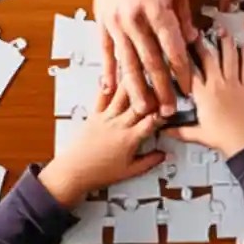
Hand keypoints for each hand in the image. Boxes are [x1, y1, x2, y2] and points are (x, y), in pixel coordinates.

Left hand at [39, 84, 164, 207]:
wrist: (73, 171)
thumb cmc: (98, 172)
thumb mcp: (129, 172)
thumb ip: (149, 161)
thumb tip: (163, 155)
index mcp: (130, 138)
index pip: (153, 120)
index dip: (164, 112)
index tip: (170, 108)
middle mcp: (119, 124)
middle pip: (141, 103)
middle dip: (153, 93)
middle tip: (160, 83)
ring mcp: (106, 117)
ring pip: (123, 94)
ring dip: (134, 82)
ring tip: (142, 70)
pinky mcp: (94, 115)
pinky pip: (103, 96)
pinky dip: (109, 85)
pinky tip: (115, 75)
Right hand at [88, 0, 197, 115]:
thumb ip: (183, 13)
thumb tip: (191, 38)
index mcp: (157, 8)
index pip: (173, 48)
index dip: (183, 71)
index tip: (190, 87)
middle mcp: (135, 19)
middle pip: (151, 62)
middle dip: (162, 89)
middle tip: (169, 110)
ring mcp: (116, 21)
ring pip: (127, 63)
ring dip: (136, 89)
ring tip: (142, 108)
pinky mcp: (102, 20)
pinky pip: (105, 50)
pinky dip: (107, 70)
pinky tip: (109, 87)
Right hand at [165, 28, 243, 157]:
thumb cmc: (223, 138)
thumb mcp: (197, 134)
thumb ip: (180, 130)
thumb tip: (165, 130)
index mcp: (203, 95)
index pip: (189, 71)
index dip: (182, 57)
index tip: (178, 46)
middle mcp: (218, 85)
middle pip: (208, 57)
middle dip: (202, 42)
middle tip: (198, 32)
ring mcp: (234, 83)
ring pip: (230, 56)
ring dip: (226, 42)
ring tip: (222, 30)